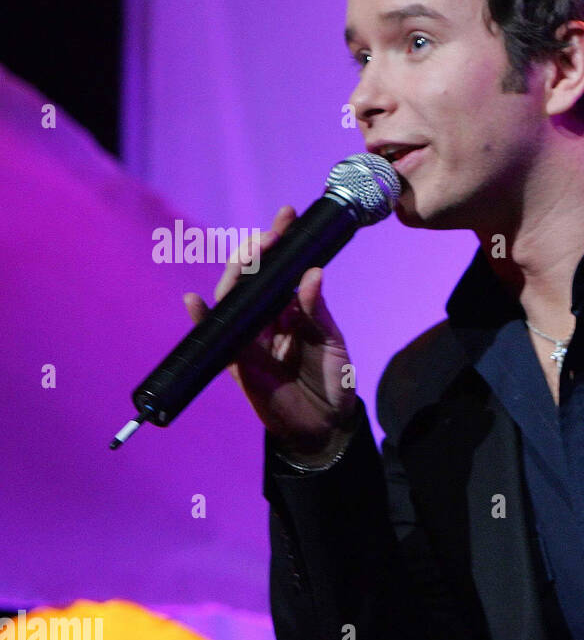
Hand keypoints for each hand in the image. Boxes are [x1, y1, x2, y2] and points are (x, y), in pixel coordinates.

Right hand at [183, 204, 356, 453]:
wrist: (327, 425)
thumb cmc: (333, 381)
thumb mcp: (331, 343)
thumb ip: (318, 311)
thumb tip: (312, 273)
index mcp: (292, 310)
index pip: (281, 269)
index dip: (281, 242)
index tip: (287, 214)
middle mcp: (268, 319)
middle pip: (252, 279)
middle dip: (257, 252)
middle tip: (270, 232)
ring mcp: (250, 339)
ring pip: (233, 300)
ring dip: (237, 276)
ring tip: (248, 253)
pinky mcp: (237, 363)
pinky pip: (214, 339)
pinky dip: (202, 322)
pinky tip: (194, 303)